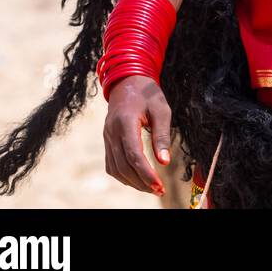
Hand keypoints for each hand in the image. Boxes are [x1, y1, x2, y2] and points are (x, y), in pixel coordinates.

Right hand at [104, 75, 171, 196]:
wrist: (127, 81)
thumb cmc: (147, 94)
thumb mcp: (161, 109)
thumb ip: (162, 135)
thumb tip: (164, 162)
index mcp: (125, 121)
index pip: (134, 155)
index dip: (146, 173)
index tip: (159, 185)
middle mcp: (112, 131)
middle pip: (124, 166)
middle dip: (141, 182)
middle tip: (158, 189)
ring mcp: (107, 136)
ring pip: (116, 169)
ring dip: (132, 182)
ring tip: (150, 186)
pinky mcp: (107, 140)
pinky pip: (111, 164)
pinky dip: (123, 175)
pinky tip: (137, 178)